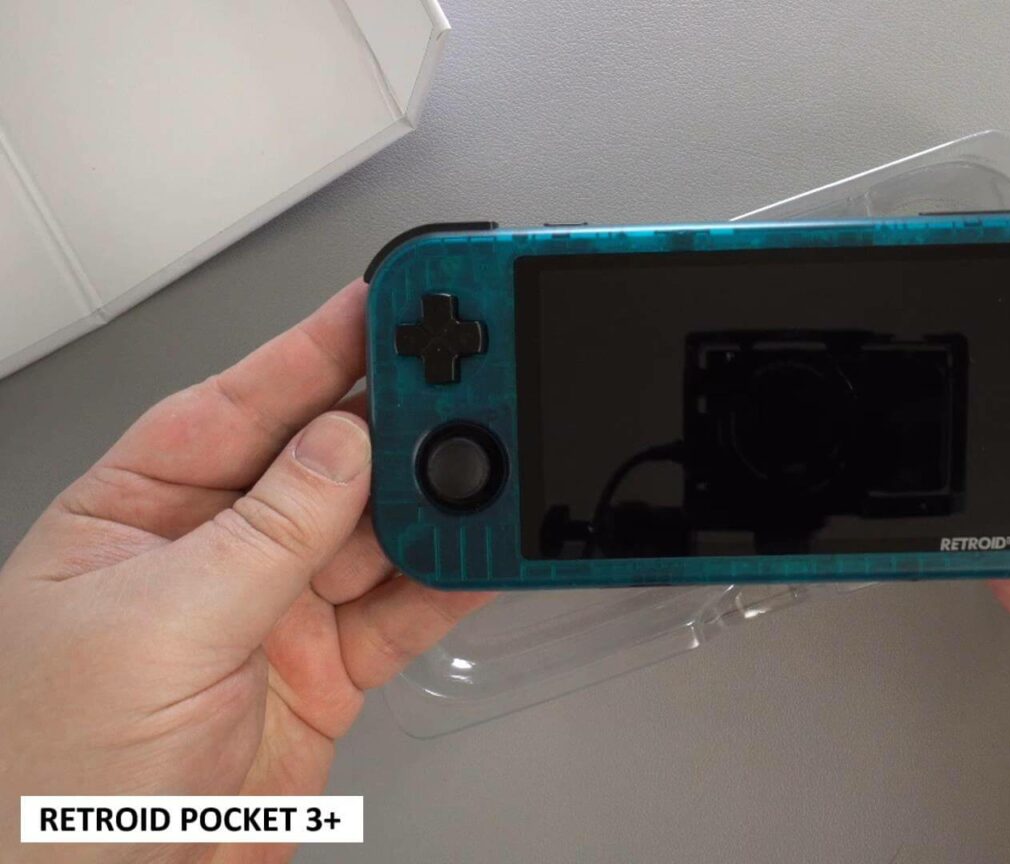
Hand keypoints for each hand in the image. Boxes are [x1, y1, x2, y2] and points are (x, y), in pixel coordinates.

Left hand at [0, 280, 492, 862]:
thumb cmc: (45, 775)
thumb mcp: (155, 630)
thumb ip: (264, 535)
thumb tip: (344, 445)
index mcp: (135, 512)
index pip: (236, 405)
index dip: (315, 348)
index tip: (388, 303)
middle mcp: (208, 552)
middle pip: (322, 460)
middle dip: (396, 419)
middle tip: (471, 378)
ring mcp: (273, 613)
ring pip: (376, 532)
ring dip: (439, 500)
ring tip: (498, 461)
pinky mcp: (326, 673)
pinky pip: (404, 611)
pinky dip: (454, 581)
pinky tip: (491, 548)